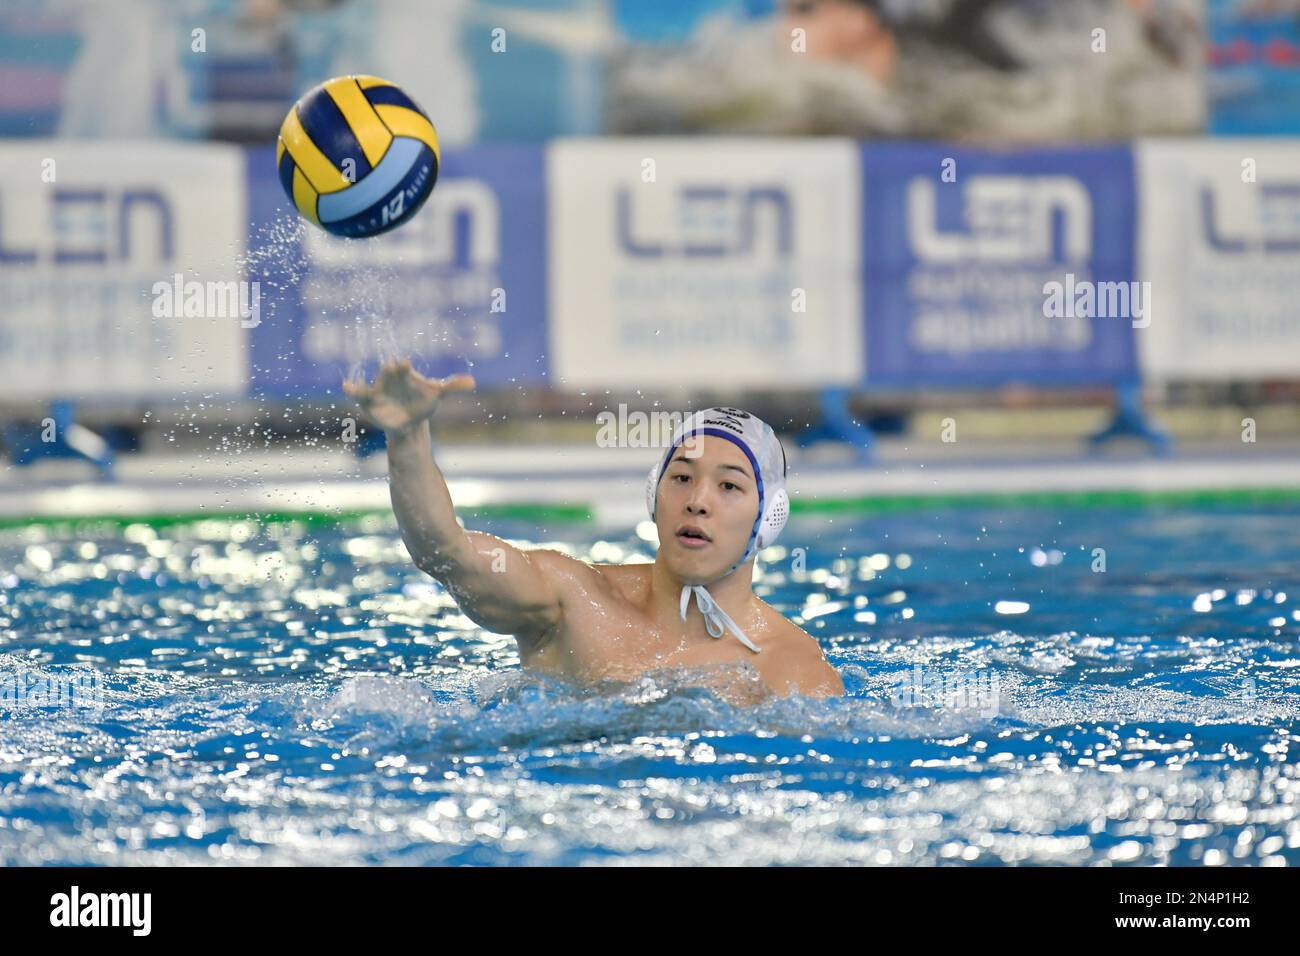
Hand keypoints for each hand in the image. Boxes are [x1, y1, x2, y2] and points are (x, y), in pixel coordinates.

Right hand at [342, 359, 475, 436]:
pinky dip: (352, 393)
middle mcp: (388, 379)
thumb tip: (473, 382)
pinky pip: (358, 397)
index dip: (403, 366)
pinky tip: (345, 389)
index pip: (402, 367)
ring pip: (367, 388)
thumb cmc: (423, 401)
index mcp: (403, 373)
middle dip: (387, 372)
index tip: (405, 363)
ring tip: (349, 387)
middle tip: (390, 368)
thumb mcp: (437, 394)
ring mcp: (377, 391)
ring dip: (359, 388)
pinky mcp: (370, 404)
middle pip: (386, 374)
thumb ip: (453, 386)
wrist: (411, 420)